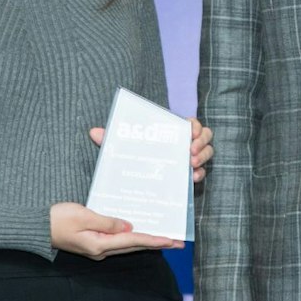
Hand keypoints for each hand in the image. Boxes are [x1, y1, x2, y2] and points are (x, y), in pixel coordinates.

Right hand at [50, 202, 181, 259]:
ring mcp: (97, 248)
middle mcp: (101, 250)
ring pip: (128, 246)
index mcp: (100, 244)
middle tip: (177, 242)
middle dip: (156, 244)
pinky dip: (132, 238)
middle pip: (134, 246)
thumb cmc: (57, 219)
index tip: (172, 240)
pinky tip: (139, 232)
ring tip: (164, 238)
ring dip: (146, 242)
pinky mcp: (94, 243)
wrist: (37, 227)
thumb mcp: (83, 215)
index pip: (133, 241)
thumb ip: (107, 222)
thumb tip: (128, 227)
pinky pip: (119, 242)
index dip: (154, 240)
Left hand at [88, 119, 213, 182]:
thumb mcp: (123, 145)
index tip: (189, 132)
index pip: (191, 122)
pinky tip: (192, 178)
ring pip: (207, 152)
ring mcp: (190, 158)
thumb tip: (93, 132)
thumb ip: (111, 137)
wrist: (138, 177)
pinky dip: (200, 174)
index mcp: (172, 130)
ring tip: (191, 165)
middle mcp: (185, 142)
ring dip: (203, 157)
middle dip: (201, 142)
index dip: (194, 125)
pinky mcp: (190, 173)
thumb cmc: (134, 153)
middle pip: (205, 135)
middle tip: (191, 151)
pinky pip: (202, 172)